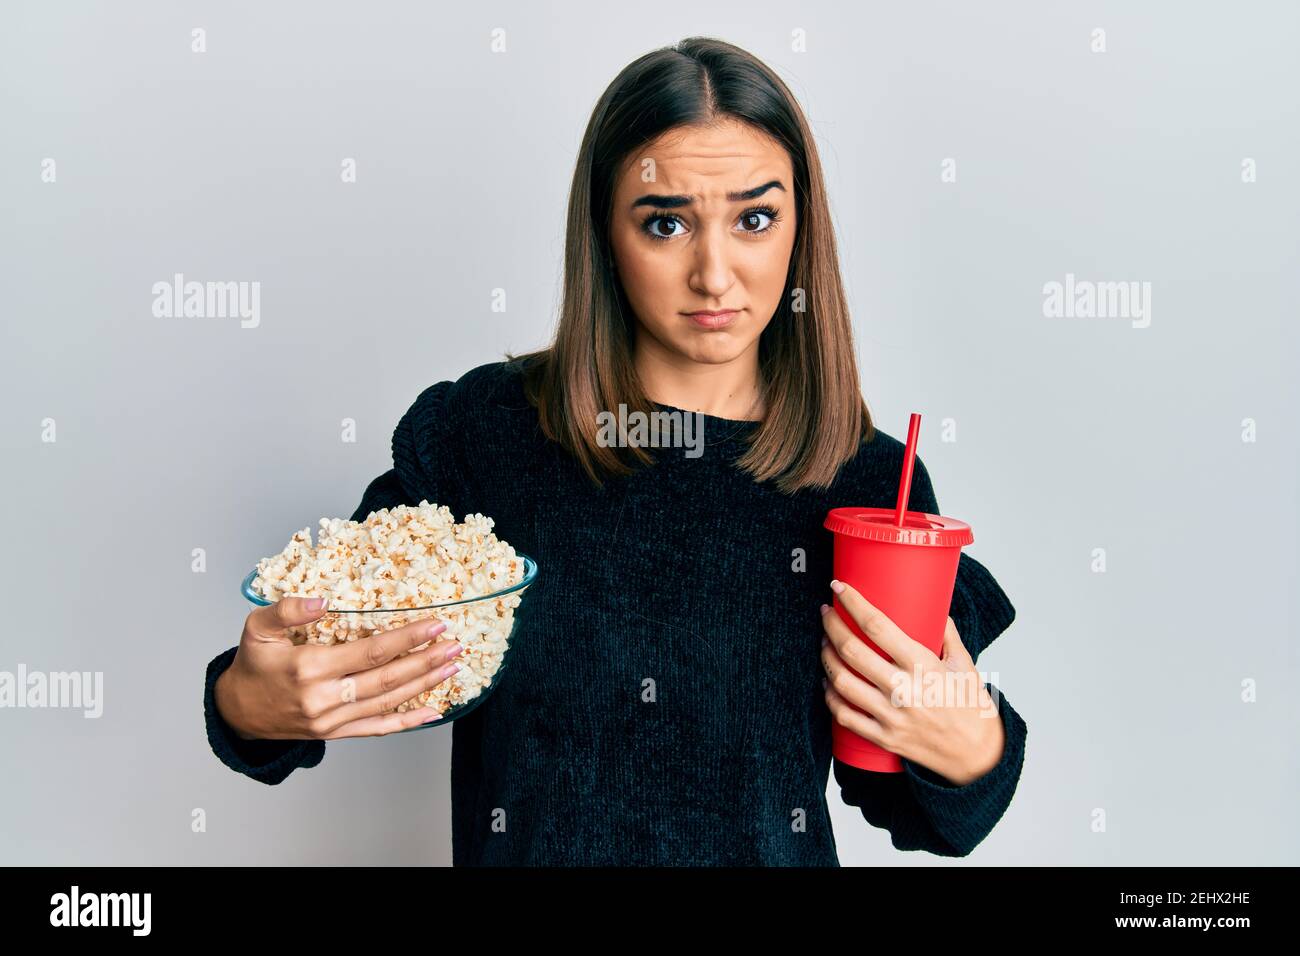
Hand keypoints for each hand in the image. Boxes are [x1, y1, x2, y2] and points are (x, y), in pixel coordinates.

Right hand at [213, 596, 463, 739]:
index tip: (435, 624)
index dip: (407, 638)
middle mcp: (324, 698)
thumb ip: (287, 609)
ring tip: (452, 667)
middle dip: (426, 661)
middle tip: (456, 645)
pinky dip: (408, 722)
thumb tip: (323, 600)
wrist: (236, 712)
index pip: (370, 652)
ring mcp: (331, 720)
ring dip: (424, 685)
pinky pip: (378, 729)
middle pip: (387, 679)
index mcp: (309, 668)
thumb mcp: (257, 627)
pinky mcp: (335, 734)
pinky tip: (433, 713)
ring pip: (388, 703)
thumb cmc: (253, 664)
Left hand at [819, 579, 1003, 785]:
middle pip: (852, 651)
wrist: (978, 755)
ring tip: (824, 643)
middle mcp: (903, 690)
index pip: (878, 626)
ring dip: (826, 658)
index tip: (840, 587)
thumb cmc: (972, 706)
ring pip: (842, 682)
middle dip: (832, 626)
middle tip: (826, 613)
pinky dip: (830, 696)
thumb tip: (934, 606)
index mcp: (924, 666)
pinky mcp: (883, 737)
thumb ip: (947, 633)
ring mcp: (891, 716)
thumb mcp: (965, 664)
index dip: (853, 603)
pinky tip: (828, 682)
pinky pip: (844, 715)